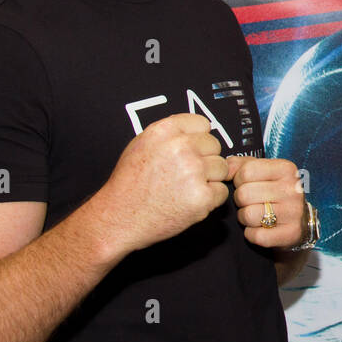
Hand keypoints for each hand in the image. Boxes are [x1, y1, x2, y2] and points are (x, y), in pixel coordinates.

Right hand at [97, 113, 229, 255]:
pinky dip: (210, 199)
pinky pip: (221, 192)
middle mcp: (180, 148)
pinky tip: (188, 202)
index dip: (198, 139)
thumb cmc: (128, 185)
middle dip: (205, 159)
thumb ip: (172, 135)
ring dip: (209, 179)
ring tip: (185, 189)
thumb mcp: (142, 145)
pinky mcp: (201, 197)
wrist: (118, 218)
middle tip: (184, 175)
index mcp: (164, 131)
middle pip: (215, 146)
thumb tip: (203, 132)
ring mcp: (193, 172)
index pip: (202, 124)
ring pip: (222, 168)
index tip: (190, 151)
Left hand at [231, 155, 307, 248]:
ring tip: (256, 215)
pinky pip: (256, 235)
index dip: (239, 180)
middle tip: (250, 202)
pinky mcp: (291, 233)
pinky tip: (261, 228)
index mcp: (286, 169)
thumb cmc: (276, 192)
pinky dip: (252, 234)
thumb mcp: (262, 171)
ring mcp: (294, 212)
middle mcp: (292, 189)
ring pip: (248, 215)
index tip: (247, 185)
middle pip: (244, 194)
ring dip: (245, 218)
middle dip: (240, 201)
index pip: (246, 172)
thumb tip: (224, 169)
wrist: (301, 219)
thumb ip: (241, 164)